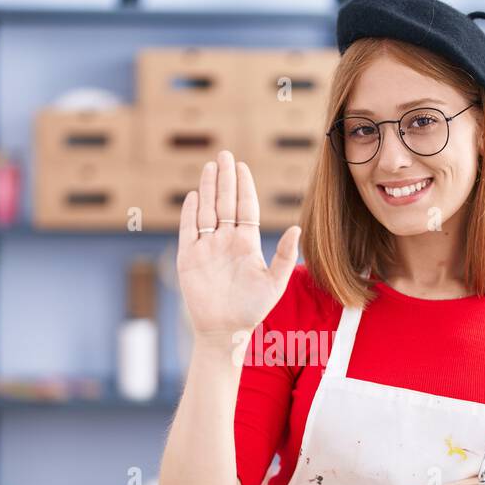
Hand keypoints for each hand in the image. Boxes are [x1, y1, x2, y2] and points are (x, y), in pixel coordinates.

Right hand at [176, 149, 300, 343]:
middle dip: (225, 179)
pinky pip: (189, 230)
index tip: (241, 166)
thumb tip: (296, 229)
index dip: (243, 186)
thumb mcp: (274, 283)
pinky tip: (193, 196)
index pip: (245, 207)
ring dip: (207, 189)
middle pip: (225, 202)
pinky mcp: (189, 257)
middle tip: (224, 154)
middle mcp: (226, 240)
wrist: (225, 330)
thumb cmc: (252, 309)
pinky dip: (190, 213)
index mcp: (246, 243)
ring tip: (210, 167)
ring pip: (206, 211)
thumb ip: (284, 256)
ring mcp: (207, 247)